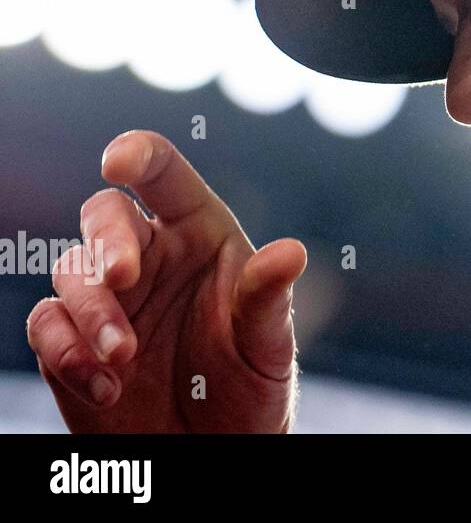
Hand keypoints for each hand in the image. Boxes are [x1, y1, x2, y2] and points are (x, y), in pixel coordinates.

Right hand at [26, 130, 306, 431]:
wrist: (214, 448)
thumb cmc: (250, 381)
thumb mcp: (268, 343)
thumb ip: (268, 297)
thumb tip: (291, 252)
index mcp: (198, 232)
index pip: (164, 175)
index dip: (139, 155)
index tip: (118, 161)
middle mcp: (148, 254)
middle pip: (104, 215)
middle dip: (108, 242)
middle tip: (123, 277)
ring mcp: (106, 298)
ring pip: (70, 271)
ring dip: (91, 311)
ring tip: (124, 356)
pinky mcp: (71, 342)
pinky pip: (47, 327)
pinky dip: (67, 352)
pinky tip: (106, 386)